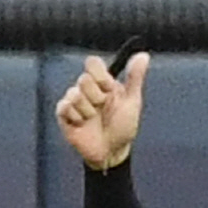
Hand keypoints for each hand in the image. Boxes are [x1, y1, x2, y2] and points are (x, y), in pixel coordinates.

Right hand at [55, 51, 149, 171]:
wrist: (112, 153)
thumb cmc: (123, 128)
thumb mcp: (132, 102)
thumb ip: (135, 77)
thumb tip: (143, 54)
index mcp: (102, 82)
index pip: (92, 63)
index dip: (100, 76)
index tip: (109, 90)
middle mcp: (86, 89)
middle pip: (83, 79)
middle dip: (96, 97)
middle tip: (102, 109)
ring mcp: (74, 101)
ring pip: (74, 93)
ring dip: (87, 110)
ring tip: (93, 120)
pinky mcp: (63, 115)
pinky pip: (64, 107)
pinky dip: (77, 118)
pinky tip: (82, 125)